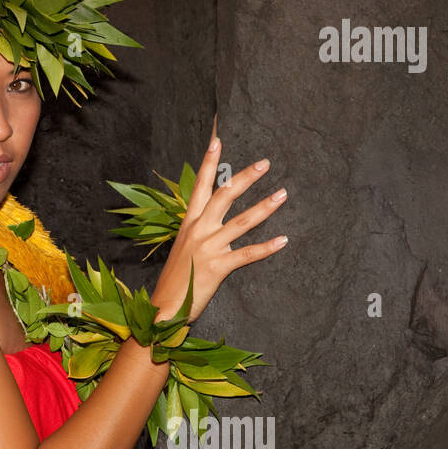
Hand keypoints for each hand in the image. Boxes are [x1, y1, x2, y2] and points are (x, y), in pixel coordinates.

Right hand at [149, 114, 287, 324]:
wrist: (164, 307)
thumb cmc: (175, 279)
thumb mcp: (182, 247)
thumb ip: (198, 231)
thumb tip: (211, 218)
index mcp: (188, 223)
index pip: (199, 186)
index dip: (208, 163)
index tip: (217, 141)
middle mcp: (198, 230)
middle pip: (224, 195)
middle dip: (245, 177)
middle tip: (264, 163)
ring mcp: (208, 248)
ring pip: (241, 222)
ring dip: (264, 206)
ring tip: (282, 194)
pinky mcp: (218, 267)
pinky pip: (247, 254)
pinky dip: (267, 247)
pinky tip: (283, 240)